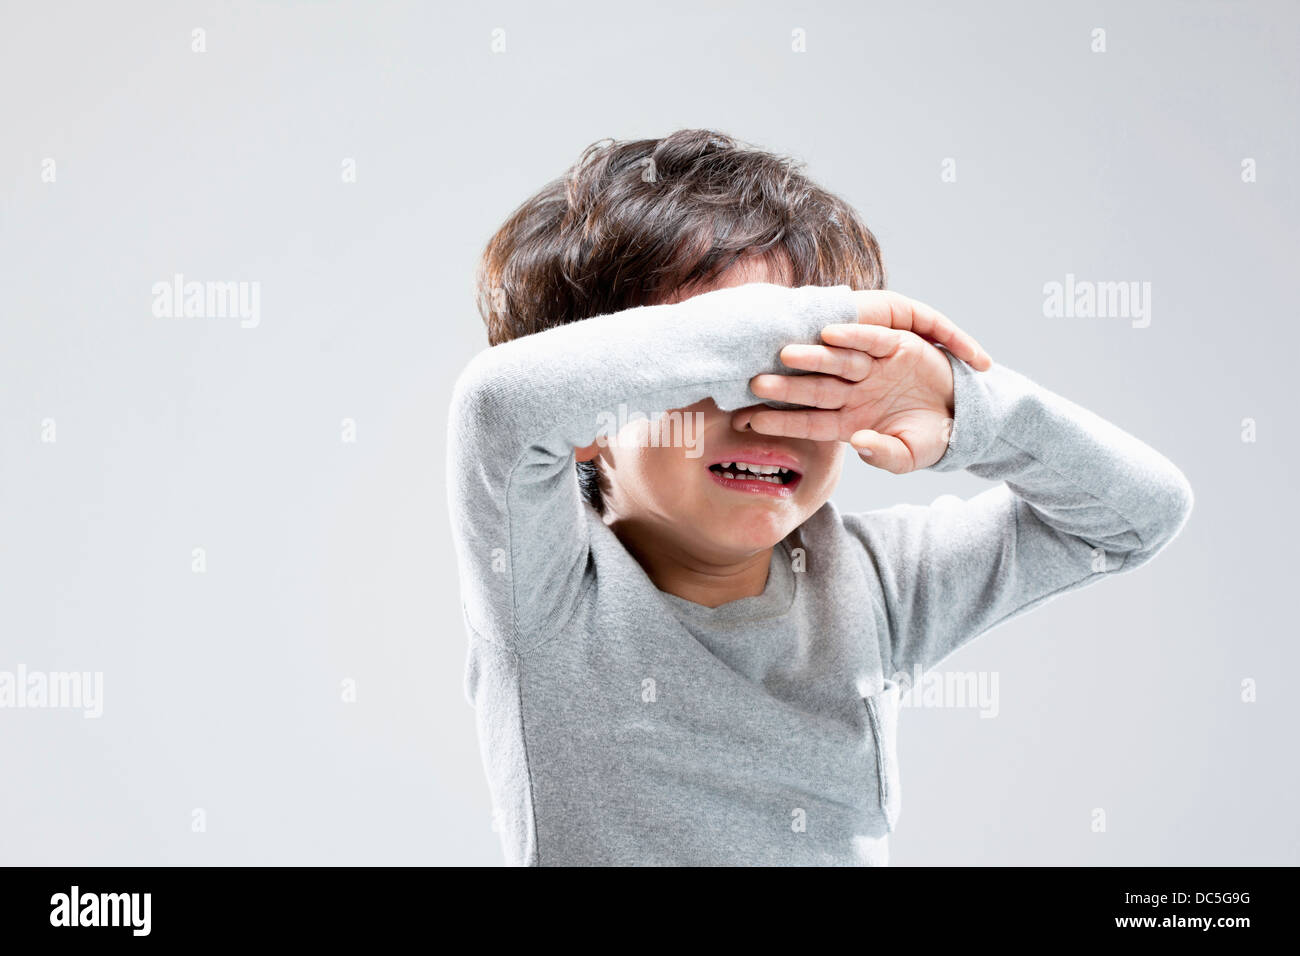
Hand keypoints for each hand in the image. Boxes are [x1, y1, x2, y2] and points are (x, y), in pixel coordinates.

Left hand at [746, 292, 980, 472]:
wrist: (960, 416)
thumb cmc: (929, 439)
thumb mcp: (909, 455)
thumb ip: (884, 455)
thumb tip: (860, 444)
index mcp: (847, 422)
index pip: (807, 422)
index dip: (781, 421)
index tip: (751, 421)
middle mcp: (852, 394)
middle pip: (813, 390)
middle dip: (785, 387)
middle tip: (755, 383)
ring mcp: (870, 370)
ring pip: (836, 362)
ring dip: (812, 357)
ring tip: (785, 354)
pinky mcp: (894, 347)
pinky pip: (870, 340)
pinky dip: (853, 335)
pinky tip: (829, 332)